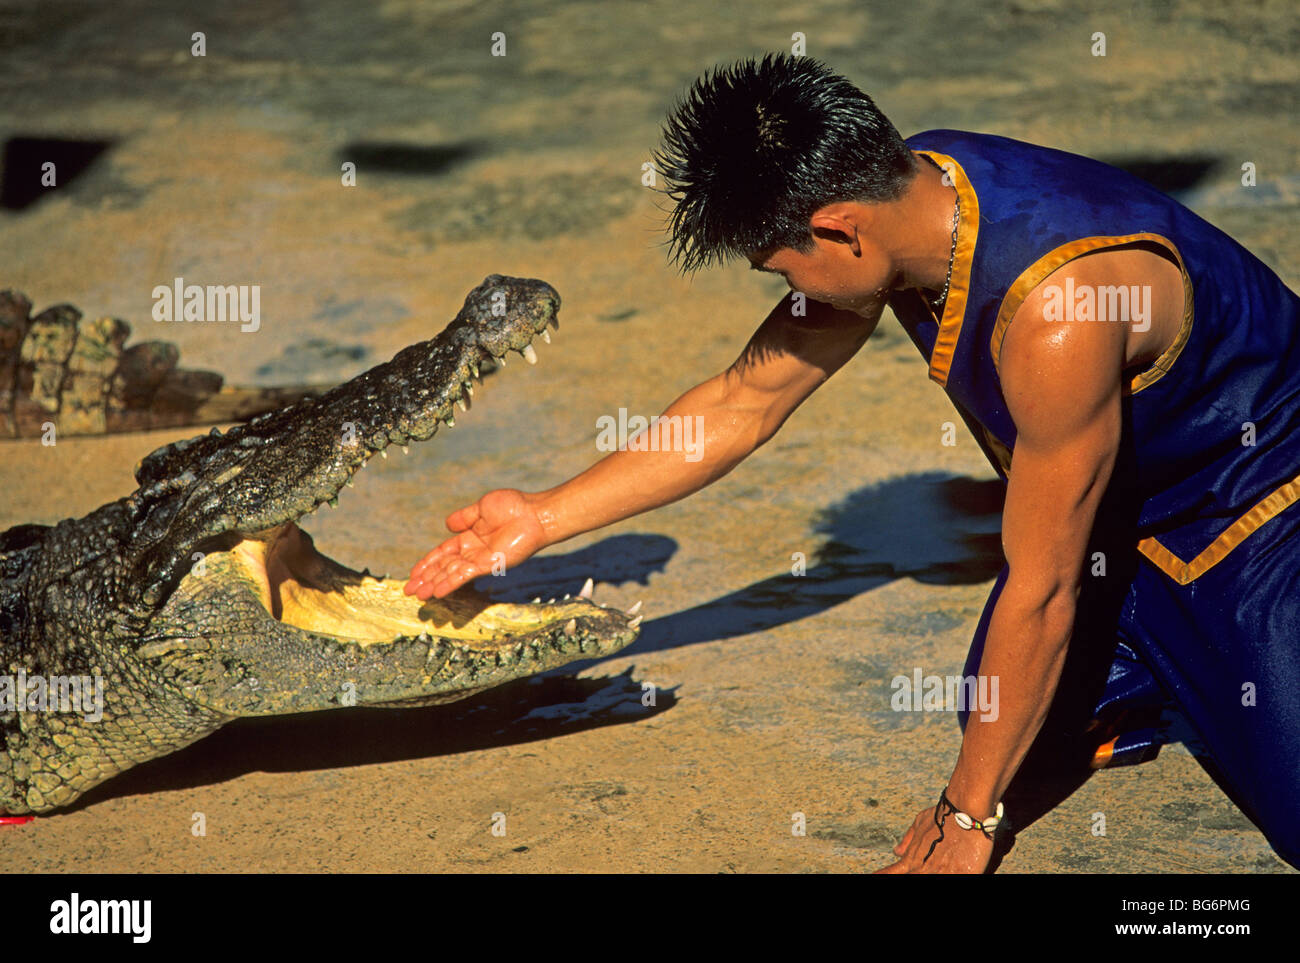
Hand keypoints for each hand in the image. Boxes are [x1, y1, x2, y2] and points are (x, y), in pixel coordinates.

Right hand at [404, 489, 548, 599]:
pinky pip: (465, 575)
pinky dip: (450, 583)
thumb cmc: (514, 506)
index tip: (413, 573)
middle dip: (426, 578)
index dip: (427, 563)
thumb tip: (447, 525)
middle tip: (409, 590)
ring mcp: (480, 559)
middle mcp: (472, 551)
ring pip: (451, 574)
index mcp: (469, 537)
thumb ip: (464, 517)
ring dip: (434, 584)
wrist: (535, 513)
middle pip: (444, 567)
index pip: (443, 553)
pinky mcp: (489, 565)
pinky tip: (437, 591)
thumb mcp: (482, 507)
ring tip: (418, 595)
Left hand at [874, 805, 994, 873]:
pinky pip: (955, 878)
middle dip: (913, 873)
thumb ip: (908, 839)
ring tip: (936, 868)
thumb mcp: (921, 822)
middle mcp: (924, 868)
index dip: (882, 874)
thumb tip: (896, 851)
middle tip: (918, 868)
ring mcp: (942, 873)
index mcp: (912, 858)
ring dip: (931, 874)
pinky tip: (952, 871)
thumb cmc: (944, 814)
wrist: (967, 811)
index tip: (874, 875)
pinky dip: (951, 875)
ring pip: (930, 879)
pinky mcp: (962, 873)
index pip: (891, 872)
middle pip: (912, 878)